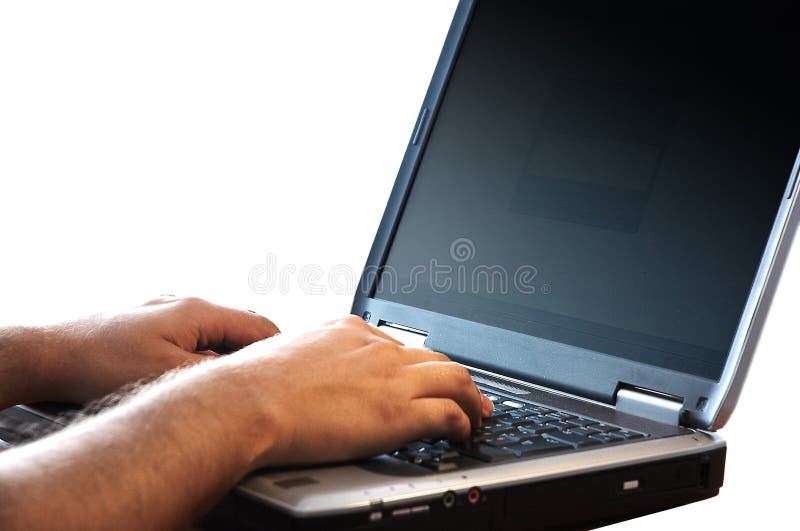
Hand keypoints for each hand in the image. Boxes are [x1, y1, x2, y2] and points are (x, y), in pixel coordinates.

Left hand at [34, 296, 279, 403]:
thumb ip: (214, 372)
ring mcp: (168, 309)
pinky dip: (206, 351)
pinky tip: (197, 372)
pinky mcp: (152, 320)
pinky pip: (194, 334)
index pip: (259, 327)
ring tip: (232, 381)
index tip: (293, 372)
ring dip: (229, 353)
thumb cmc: (103, 363)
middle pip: (240, 326)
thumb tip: (246, 373)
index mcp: (198, 312)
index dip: (280, 351)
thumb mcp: (167, 374)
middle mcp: (187, 303)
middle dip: (256, 353)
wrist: (52, 353)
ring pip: (216, 331)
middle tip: (266, 382)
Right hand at [226, 316, 492, 467]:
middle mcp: (376, 348)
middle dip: (454, 377)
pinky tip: (463, 433)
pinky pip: (449, 413)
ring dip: (472, 398)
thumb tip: (306, 375)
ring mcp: (391, 377)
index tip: (421, 377)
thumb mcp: (287, 354)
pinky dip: (463, 422)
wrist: (247, 401)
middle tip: (467, 394)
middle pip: (434, 357)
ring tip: (478, 415)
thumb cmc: (253, 384)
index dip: (417, 365)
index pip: (399, 344)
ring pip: (455, 378)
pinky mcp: (399, 411)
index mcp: (349, 331)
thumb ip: (310, 360)